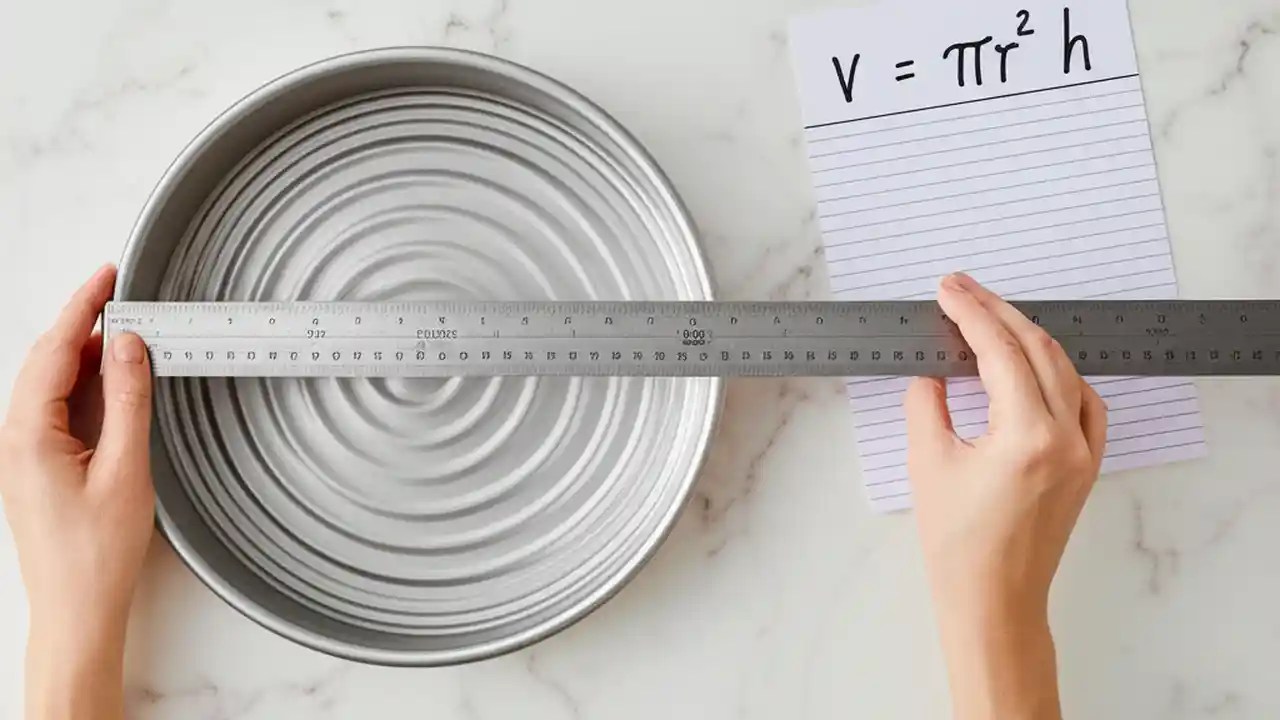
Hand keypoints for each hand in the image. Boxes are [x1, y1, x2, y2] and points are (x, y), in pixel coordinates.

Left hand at [0, 264, 153, 719]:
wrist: (76, 611)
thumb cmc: (95, 554)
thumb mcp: (126, 469)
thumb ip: (129, 401)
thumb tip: (131, 347)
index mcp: (26, 434)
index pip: (55, 351)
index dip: (82, 307)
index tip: (107, 275)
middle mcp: (14, 439)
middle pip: (45, 362)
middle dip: (82, 323)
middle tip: (120, 294)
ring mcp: (22, 454)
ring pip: (51, 385)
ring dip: (86, 355)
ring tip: (125, 333)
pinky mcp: (37, 468)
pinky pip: (58, 410)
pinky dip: (86, 386)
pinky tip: (113, 382)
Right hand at [904, 273, 1106, 719]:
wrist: (994, 600)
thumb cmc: (957, 545)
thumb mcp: (927, 463)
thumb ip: (929, 403)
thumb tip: (935, 369)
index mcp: (1027, 435)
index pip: (1000, 351)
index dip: (971, 312)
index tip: (948, 289)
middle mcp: (1066, 437)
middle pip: (1038, 349)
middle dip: (997, 313)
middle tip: (962, 290)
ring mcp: (1084, 451)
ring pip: (1064, 370)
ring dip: (1027, 337)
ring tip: (990, 318)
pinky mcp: (1087, 465)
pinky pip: (1085, 401)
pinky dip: (1058, 372)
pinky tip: (1034, 365)